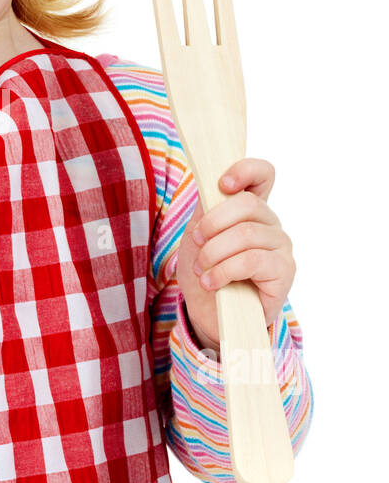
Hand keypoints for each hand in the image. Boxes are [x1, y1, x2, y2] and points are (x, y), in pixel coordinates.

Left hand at [176, 158, 296, 351]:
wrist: (209, 313)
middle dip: (213, 223)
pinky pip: (252, 261)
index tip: (222, 184)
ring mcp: (281, 247)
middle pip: (248, 204)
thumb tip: (212, 181)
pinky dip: (223, 271)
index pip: (263, 174)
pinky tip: (211, 282)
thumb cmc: (206, 270)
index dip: (245, 170)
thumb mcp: (199, 233)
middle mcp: (270, 224)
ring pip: (245, 234)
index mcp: (251, 208)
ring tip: (201, 269)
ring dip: (213, 253)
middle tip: (198, 241)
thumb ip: (208, 207)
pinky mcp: (284, 272)